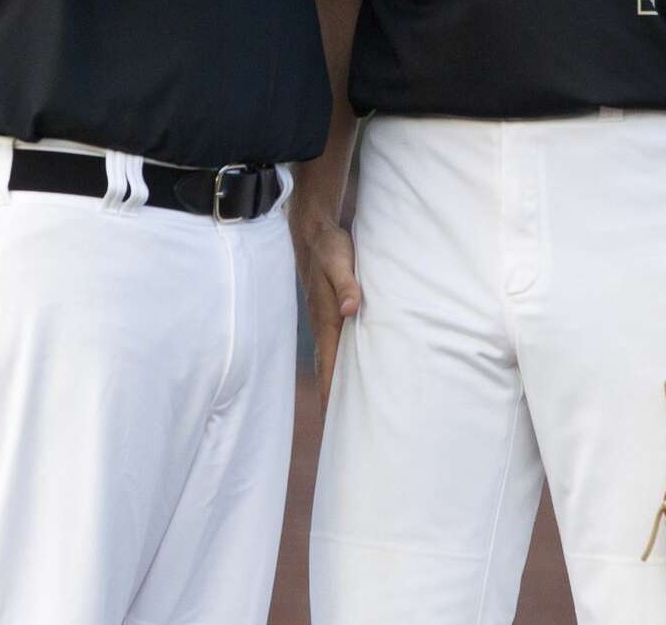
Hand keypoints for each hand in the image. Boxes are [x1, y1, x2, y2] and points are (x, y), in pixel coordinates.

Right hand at [293, 216, 360, 413]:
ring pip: (333, 361)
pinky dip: (341, 365)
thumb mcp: (340, 261)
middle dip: (332, 401)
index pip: (329, 366)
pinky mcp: (332, 313)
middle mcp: (324, 325)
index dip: (330, 394)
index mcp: (326, 320)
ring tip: (344, 414)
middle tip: (340, 435)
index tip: (333, 424)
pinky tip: (351, 373)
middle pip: (329, 371)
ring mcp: (326, 321)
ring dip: (336, 385)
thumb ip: (346, 284)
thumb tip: (349, 309)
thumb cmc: (329, 246)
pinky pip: (337, 346)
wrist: (315, 231)